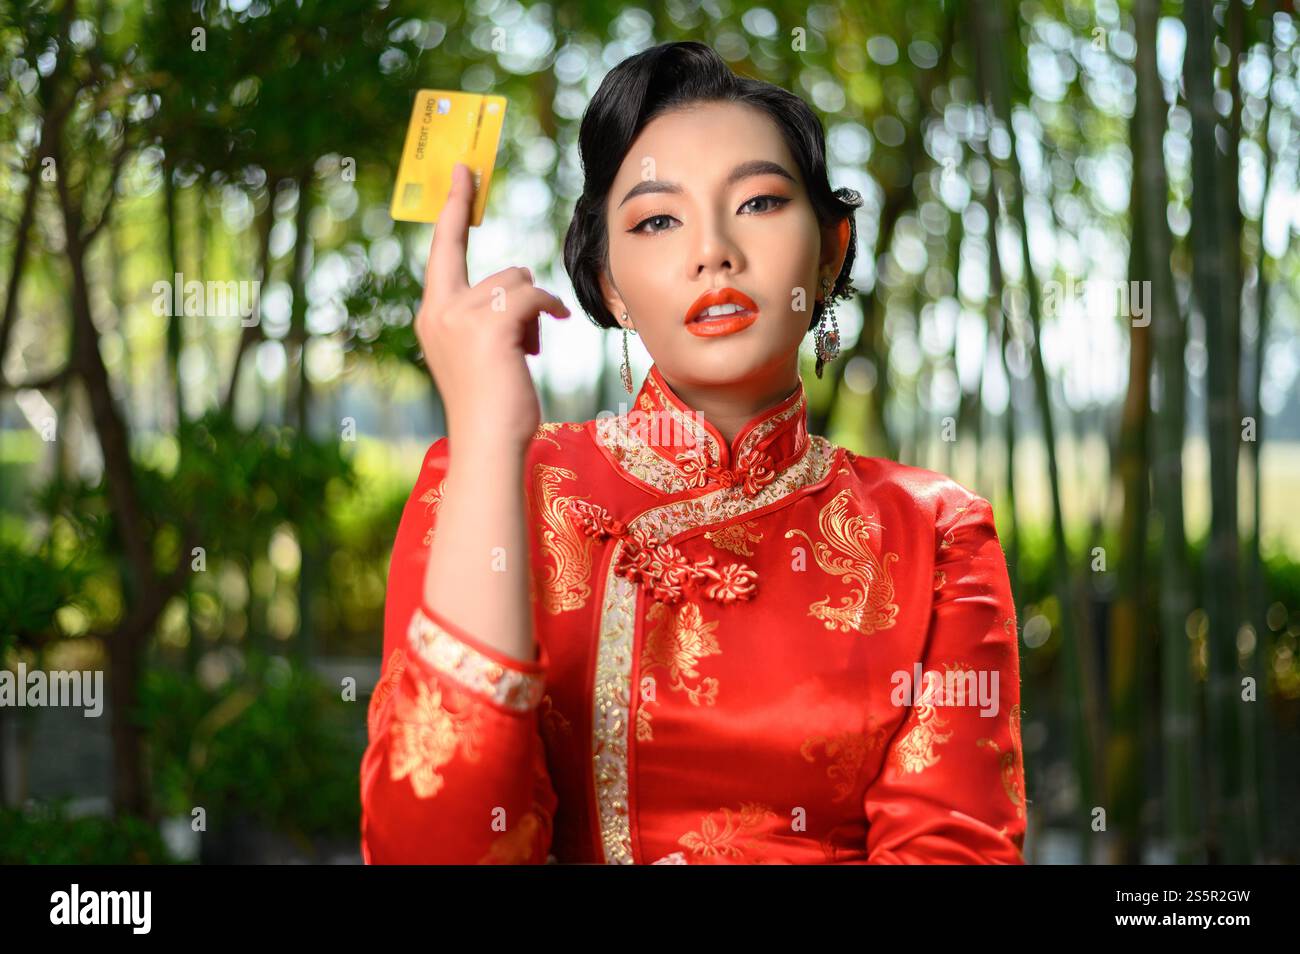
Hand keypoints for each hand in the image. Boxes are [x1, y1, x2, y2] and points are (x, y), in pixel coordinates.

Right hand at [415, 162, 570, 449]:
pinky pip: (534, 297)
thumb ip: (487, 318)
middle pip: (501, 273)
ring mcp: (462, 315)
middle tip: (530, 337)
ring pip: (521, 285)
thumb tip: (524, 294)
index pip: (443, 249)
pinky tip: (546, 339)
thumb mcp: (480, 353)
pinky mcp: (490, 324)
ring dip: (535, 316)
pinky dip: (548, 313)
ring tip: (527, 353)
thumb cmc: (491, 407)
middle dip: (524, 302)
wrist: (488, 442)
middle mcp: (440, 309)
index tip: (463, 170)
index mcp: (432, 315)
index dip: (455, 207)